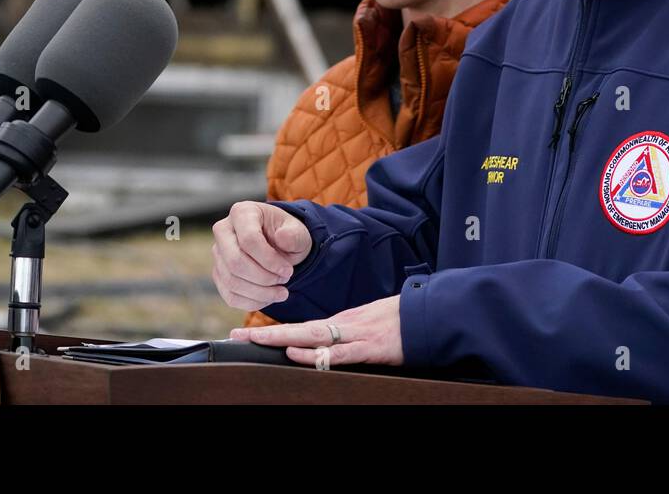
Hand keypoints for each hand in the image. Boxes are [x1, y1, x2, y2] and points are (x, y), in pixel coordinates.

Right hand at [212, 201, 311, 310]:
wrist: (280, 245)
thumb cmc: (288, 235)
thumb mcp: (298, 232)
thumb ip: (294, 235)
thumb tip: (282, 238)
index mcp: (242, 212)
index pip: (248, 240)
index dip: (269, 260)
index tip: (288, 271)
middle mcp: (223, 230)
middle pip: (235, 262)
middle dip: (263, 278)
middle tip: (285, 280)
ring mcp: (218, 253)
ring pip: (232, 282)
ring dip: (260, 293)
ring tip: (282, 292)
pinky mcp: (219, 274)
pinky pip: (230, 296)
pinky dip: (252, 302)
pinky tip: (270, 297)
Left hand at [229, 295, 402, 367]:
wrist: (431, 315)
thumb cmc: (404, 319)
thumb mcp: (372, 322)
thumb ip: (351, 333)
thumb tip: (333, 343)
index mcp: (344, 321)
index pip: (303, 328)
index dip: (275, 332)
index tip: (248, 334)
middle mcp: (344, 326)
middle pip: (298, 329)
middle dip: (266, 334)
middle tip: (237, 334)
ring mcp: (355, 336)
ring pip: (311, 337)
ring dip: (281, 339)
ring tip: (254, 340)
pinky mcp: (369, 348)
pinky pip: (336, 353)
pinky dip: (315, 353)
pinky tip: (296, 351)